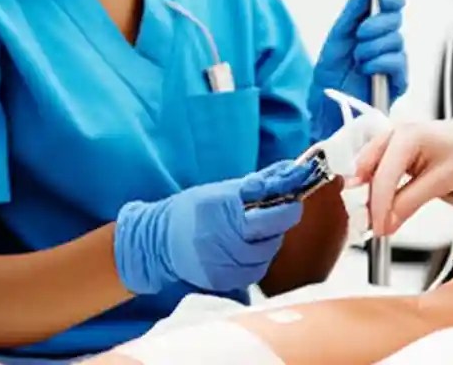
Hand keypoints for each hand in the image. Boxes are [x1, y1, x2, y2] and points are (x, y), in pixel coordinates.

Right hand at [114, 160, 309, 293]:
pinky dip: (257, 259)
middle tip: (276, 213)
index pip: (268, 216)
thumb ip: (260, 182)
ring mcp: (221, 264)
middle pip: (269, 239)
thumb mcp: (223, 189)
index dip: (287, 208)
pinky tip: (248, 247)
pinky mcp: (222, 282)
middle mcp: (220, 240)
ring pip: (264, 256)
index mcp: (221, 210)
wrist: (158, 242)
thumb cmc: (195, 210)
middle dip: (278, 225)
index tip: (294, 199)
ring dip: (268, 242)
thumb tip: (291, 170)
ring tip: (257, 230)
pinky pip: (254, 272)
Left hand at [309, 0, 407, 140]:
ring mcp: (394, 61)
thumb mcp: (338, 36)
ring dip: (372, 48)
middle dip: (375, 25)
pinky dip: (380, 63)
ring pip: (396, 40)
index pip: (393, 4)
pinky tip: (367, 70)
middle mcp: (387, 41)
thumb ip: (353, 11)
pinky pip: (398, 62)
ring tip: (358, 60)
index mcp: (373, 26)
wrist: (327, 105)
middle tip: (359, 36)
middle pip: (396, 19)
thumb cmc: (332, 73)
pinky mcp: (398, 81)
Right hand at [352, 119, 452, 235]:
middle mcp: (391, 134)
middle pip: (365, 169)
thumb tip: (386, 223)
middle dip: (363, 199)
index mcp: (407, 135)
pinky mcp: (384, 152)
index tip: (378, 228)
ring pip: (363, 170)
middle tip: (369, 226)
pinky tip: (375, 207)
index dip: (378, 206)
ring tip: (373, 220)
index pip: (384, 175)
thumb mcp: (440, 182)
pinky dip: (369, 190)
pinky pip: (368, 171)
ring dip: (364, 196)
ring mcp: (385, 141)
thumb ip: (409, 203)